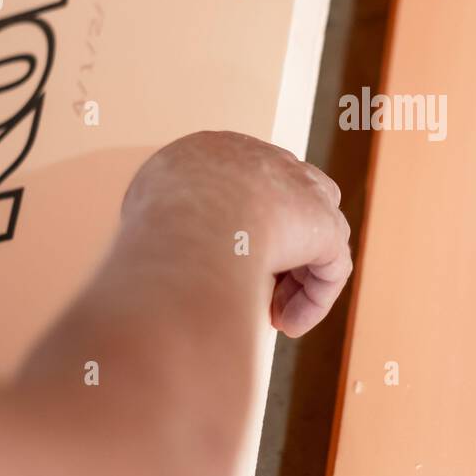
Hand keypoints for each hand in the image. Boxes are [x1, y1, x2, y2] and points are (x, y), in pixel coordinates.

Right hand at [122, 131, 352, 336]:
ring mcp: (302, 190)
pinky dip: (312, 300)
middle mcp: (268, 161)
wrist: (188, 224)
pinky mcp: (325, 225)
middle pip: (288, 208)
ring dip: (295, 282)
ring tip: (272, 316)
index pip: (247, 188)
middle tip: (255, 292)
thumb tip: (169, 251)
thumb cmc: (156, 223)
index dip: (241, 232)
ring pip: (315, 238)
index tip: (223, 267)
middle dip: (277, 253)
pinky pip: (331, 266)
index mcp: (222, 150)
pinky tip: (286, 324)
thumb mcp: (144, 208)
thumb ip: (166, 220)